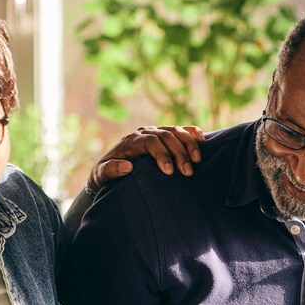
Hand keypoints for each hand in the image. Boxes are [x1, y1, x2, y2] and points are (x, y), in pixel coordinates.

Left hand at [89, 125, 205, 189]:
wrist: (110, 170)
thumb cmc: (106, 175)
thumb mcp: (101, 175)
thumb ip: (110, 170)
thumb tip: (127, 166)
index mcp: (131, 141)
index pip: (151, 141)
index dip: (162, 154)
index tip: (169, 172)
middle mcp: (144, 132)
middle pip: (167, 136)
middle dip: (179, 153)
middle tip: (188, 172)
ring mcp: (156, 132)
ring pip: (176, 131)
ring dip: (189, 144)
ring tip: (197, 160)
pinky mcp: (165, 136)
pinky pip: (181, 130)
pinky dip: (193, 133)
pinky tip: (203, 141)